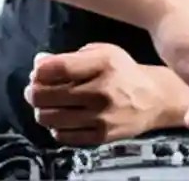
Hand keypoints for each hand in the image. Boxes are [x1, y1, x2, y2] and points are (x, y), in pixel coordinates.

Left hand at [26, 44, 174, 145]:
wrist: (154, 99)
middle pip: (47, 95)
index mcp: (103, 63)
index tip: (37, 72)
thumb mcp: (102, 52)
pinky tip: (63, 118)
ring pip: (50, 118)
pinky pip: (63, 136)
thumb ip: (70, 57)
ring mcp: (101, 116)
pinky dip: (56, 127)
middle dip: (34, 92)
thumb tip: (39, 63)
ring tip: (47, 105)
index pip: (57, 68)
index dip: (39, 71)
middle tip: (35, 90)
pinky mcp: (101, 136)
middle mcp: (101, 91)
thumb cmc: (124, 72)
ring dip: (42, 111)